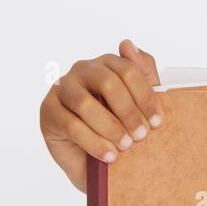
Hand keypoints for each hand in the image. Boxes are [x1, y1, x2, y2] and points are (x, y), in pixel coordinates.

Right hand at [40, 39, 164, 191]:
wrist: (98, 162)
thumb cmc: (121, 128)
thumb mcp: (140, 104)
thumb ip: (143, 73)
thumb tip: (127, 43)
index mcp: (106, 63)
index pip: (128, 70)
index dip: (145, 97)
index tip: (158, 122)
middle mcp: (81, 70)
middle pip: (107, 82)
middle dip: (128, 112)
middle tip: (141, 136)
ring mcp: (62, 89)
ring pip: (86, 104)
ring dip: (110, 128)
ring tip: (125, 146)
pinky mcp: (48, 111)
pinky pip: (71, 125)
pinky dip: (94, 143)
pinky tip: (109, 156)